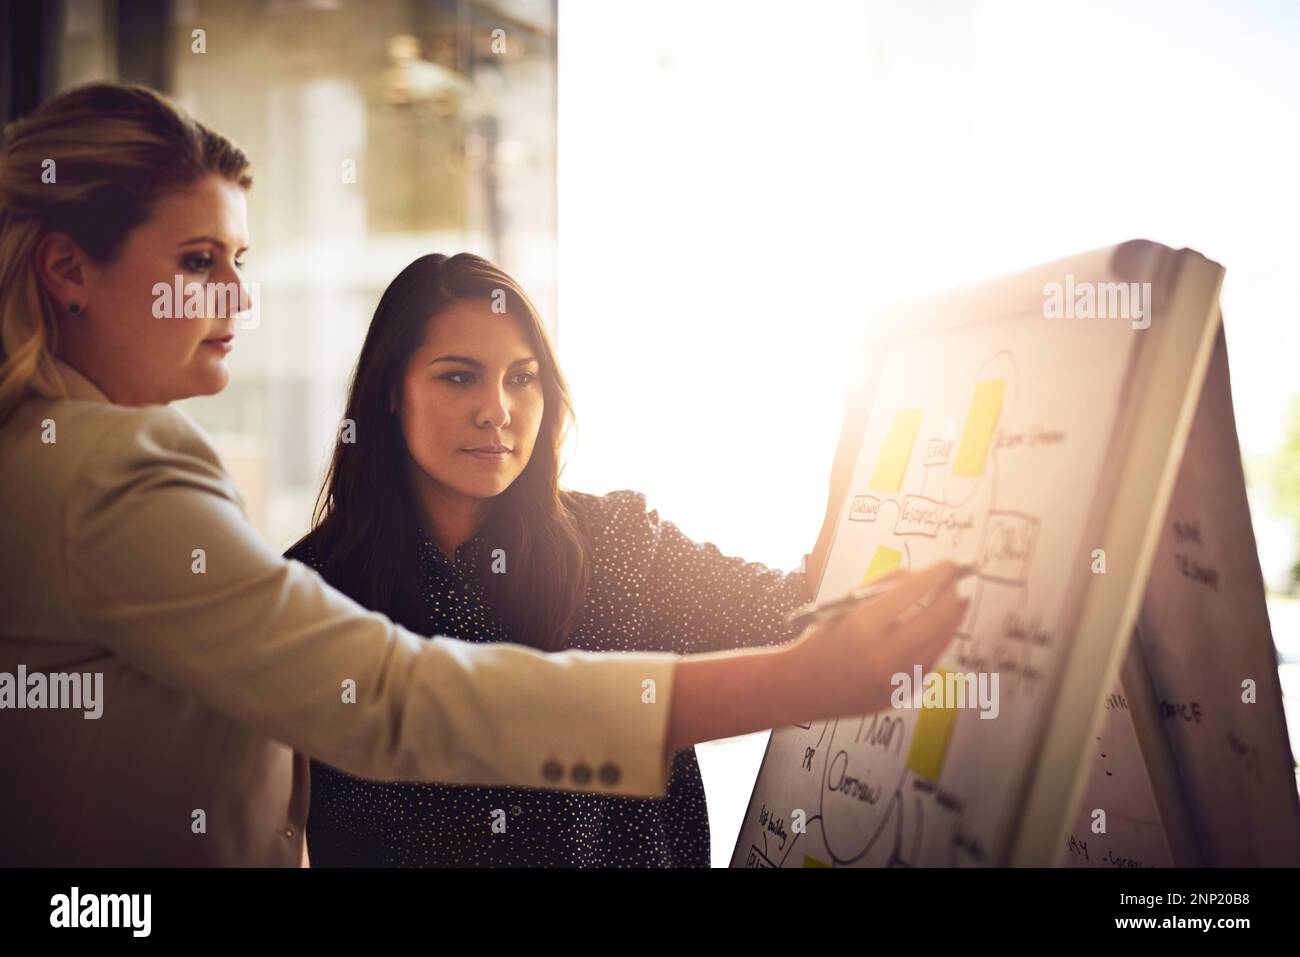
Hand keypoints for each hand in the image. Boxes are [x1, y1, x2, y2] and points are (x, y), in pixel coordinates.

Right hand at [784, 561, 967, 719]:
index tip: (948, 565)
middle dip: (950, 598)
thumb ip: (880, 588)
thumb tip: (920, 577)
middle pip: (934, 620)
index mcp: (862, 626)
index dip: (934, 576)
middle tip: (956, 584)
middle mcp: (882, 654)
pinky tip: (939, 631)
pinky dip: (936, 644)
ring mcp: (893, 679)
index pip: (911, 592)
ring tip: (957, 604)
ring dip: (951, 621)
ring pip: (938, 645)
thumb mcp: (843, 607)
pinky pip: (928, 664)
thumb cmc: (819, 641)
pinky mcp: (898, 694)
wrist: (801, 687)